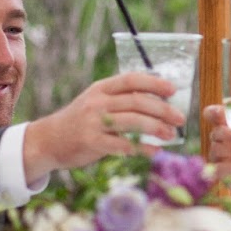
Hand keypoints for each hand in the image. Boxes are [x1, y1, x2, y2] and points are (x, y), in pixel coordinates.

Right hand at [23, 72, 184, 179]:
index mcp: (101, 88)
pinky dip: (142, 148)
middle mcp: (97, 102)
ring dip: (156, 128)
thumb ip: (122, 99)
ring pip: (132, 121)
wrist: (49, 140)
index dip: (154, 83)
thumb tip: (160, 100)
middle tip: (180, 118)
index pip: (131, 80)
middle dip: (163, 110)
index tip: (173, 90)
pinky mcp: (91, 142)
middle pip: (137, 102)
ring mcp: (93, 122)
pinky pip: (123, 144)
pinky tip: (155, 151)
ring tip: (172, 135)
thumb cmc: (82, 121)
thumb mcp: (97, 101)